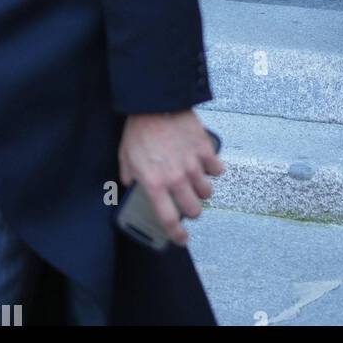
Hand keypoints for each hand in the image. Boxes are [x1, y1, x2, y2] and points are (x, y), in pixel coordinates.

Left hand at [118, 111, 223, 246]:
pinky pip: (217, 168)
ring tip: (196, 183)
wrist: (156, 103)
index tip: (181, 239)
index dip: (176, 234)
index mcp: (155, 184)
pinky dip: (214, 170)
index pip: (168, 219)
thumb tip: (130, 186)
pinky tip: (208, 165)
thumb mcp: (125, 157)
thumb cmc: (139, 129)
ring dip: (202, 191)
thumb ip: (129, 177)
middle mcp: (176, 179)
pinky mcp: (204, 149)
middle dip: (192, 212)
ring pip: (207, 191)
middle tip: (189, 206)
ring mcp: (193, 164)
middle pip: (194, 209)